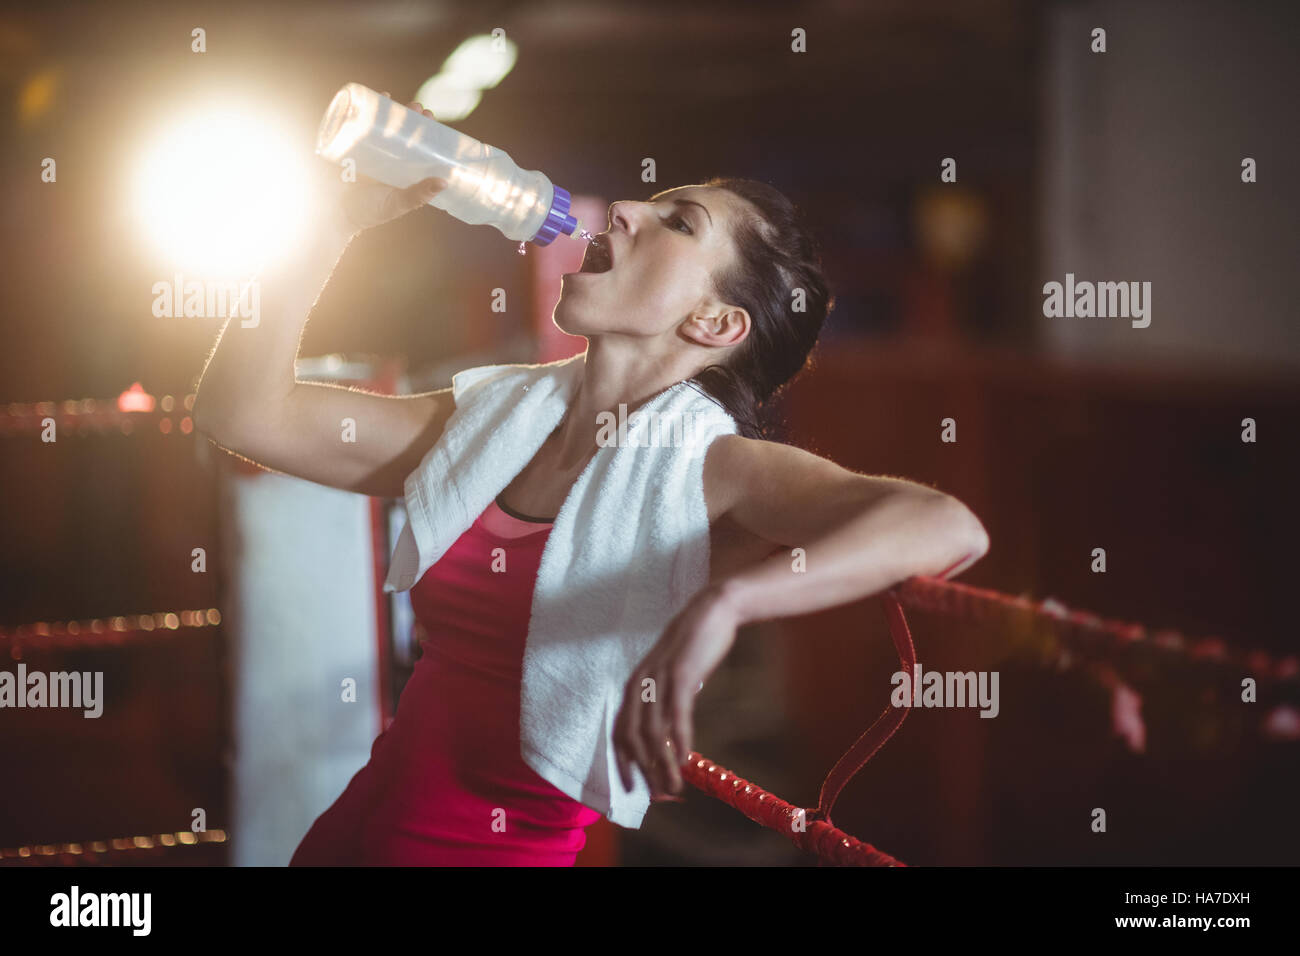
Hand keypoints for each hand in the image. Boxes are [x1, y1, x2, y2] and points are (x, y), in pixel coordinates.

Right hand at [318, 96, 448, 237]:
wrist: (333, 213)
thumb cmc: (369, 212)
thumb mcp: (396, 203)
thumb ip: (418, 195)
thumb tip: (444, 182)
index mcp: (403, 170)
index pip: (419, 147)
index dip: (427, 132)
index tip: (432, 120)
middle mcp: (388, 158)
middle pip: (403, 131)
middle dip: (411, 117)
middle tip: (418, 108)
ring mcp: (369, 150)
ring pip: (383, 125)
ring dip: (391, 109)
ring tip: (398, 100)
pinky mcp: (351, 146)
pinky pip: (359, 124)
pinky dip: (367, 109)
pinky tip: (379, 97)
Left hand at [612, 584, 741, 798]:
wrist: (711, 612)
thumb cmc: (693, 649)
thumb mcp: (671, 679)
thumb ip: (664, 704)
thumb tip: (667, 740)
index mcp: (634, 686)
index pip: (620, 732)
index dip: (623, 763)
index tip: (630, 788)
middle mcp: (640, 684)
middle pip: (635, 738)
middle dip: (646, 771)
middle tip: (659, 795)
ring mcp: (659, 679)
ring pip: (655, 732)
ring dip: (664, 764)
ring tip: (674, 786)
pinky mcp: (681, 674)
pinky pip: (677, 714)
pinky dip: (680, 740)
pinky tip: (686, 759)